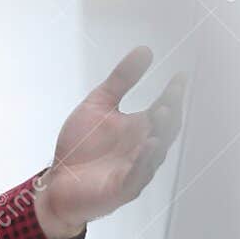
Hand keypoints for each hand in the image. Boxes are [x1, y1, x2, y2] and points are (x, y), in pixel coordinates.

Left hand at [33, 46, 185, 238]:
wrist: (58, 181)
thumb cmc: (81, 146)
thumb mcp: (98, 104)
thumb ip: (121, 80)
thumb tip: (145, 50)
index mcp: (138, 128)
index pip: (163, 108)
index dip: (173, 94)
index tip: (181, 77)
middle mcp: (142, 148)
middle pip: (164, 131)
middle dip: (169, 114)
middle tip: (171, 97)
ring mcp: (134, 169)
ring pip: (155, 153)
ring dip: (159, 135)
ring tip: (160, 116)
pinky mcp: (122, 188)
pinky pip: (137, 176)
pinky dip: (144, 162)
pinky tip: (148, 147)